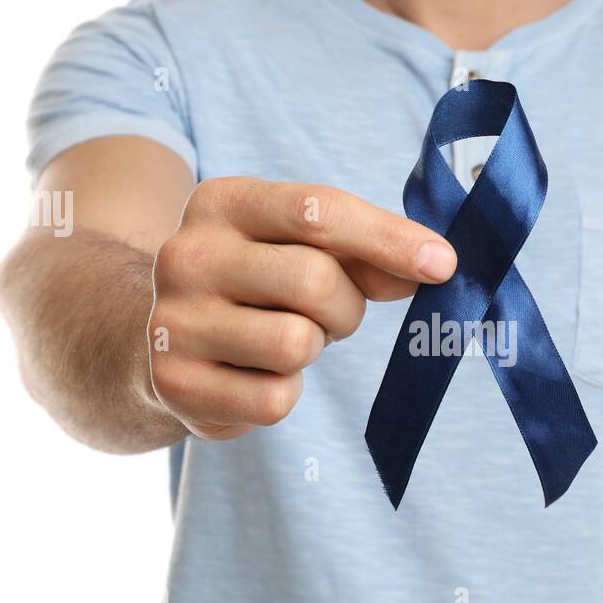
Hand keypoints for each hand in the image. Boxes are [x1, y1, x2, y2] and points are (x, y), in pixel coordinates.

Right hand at [147, 177, 456, 440]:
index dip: (389, 239)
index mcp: (222, 202)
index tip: (443, 263)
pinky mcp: (175, 384)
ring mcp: (172, 321)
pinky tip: (256, 375)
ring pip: (295, 344)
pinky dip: (283, 393)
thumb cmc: (255, 285)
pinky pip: (273, 399)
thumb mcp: (300, 248)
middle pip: (315, 281)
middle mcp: (186, 255)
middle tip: (331, 315)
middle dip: (346, 308)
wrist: (159, 340)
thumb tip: (433, 266)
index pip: (318, 211)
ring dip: (312, 349)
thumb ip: (365, 253)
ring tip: (285, 339)